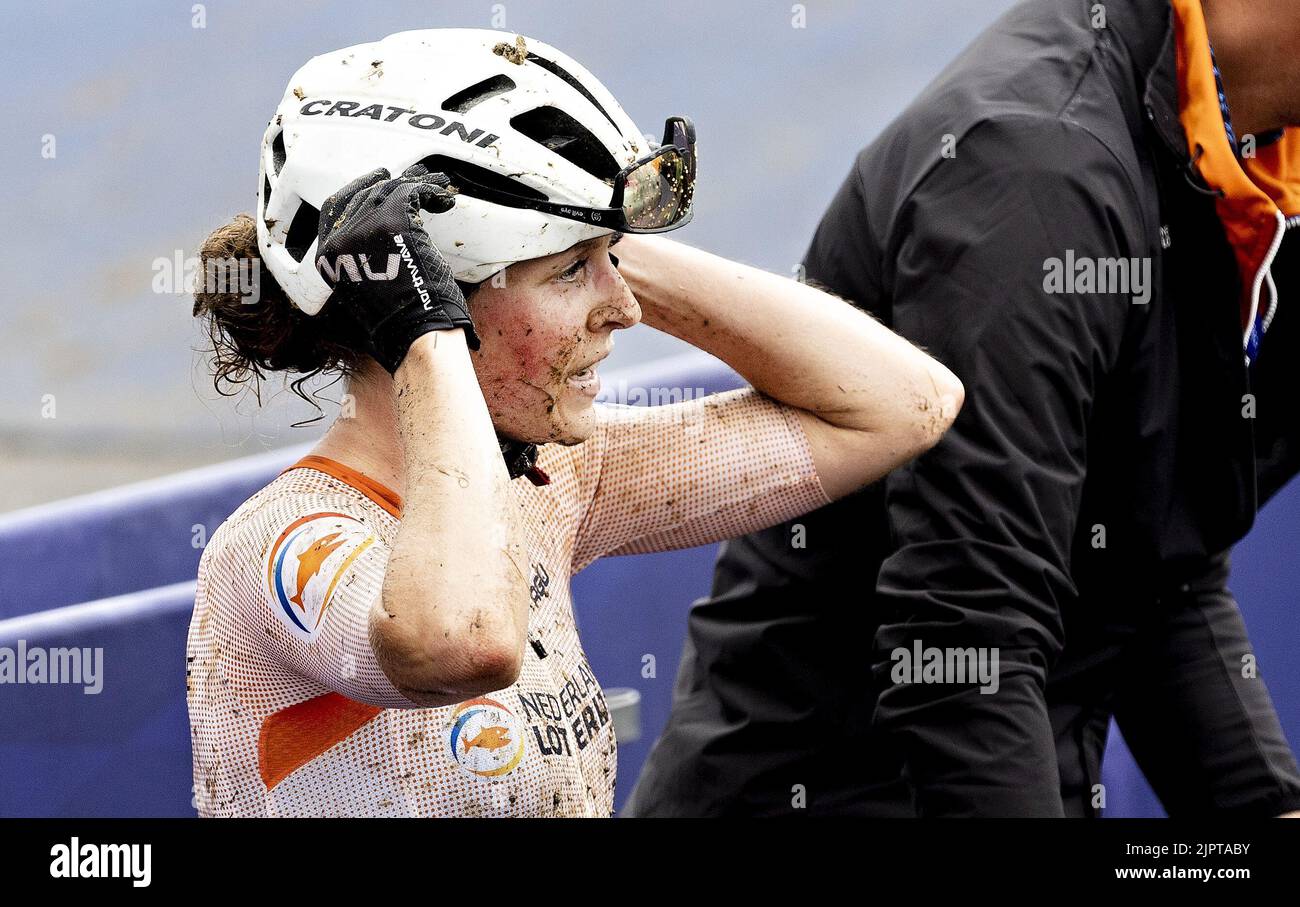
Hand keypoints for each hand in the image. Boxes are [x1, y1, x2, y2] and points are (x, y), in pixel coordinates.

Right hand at [315, 164, 478, 373]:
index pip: (332, 209)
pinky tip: (443, 200)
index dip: (354, 190)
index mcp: (327, 257)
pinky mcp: (392, 221)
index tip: (375, 180)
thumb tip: (378, 239)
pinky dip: (430, 191)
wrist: (415, 334)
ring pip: (389, 190)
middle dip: (388, 182)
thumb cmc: (401, 323)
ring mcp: (362, 228)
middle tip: (410, 177)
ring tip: (438, 185)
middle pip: (362, 194)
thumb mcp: (364, 289)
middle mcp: (338, 239)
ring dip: (417, 184)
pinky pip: (411, 192)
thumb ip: (363, 260)